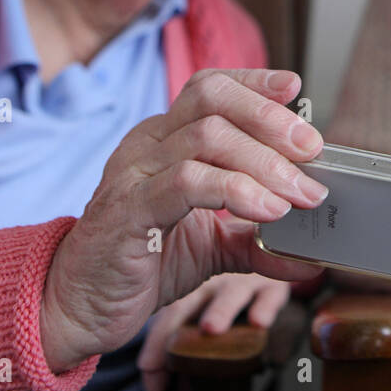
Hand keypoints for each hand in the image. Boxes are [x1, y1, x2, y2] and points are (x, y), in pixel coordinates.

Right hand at [40, 69, 325, 372]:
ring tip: (300, 193)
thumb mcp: (210, 247)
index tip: (296, 87)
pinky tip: (267, 209)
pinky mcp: (129, 209)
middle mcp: (147, 144)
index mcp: (163, 140)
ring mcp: (134, 173)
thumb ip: (255, 241)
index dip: (254, 82)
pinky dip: (237, 191)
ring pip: (207, 137)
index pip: (209, 88)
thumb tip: (308, 255)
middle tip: (312, 149)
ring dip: (265, 162)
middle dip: (270, 118)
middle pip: (212, 100)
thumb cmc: (141, 264)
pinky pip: (187, 183)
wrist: (77, 308)